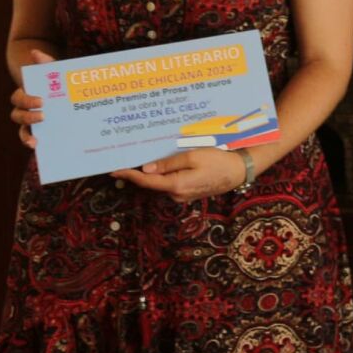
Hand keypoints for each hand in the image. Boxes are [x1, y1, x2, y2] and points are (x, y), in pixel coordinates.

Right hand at [10, 49, 52, 148]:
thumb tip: (35, 52)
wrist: (70, 95)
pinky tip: (38, 146)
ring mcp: (33, 123)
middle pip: (17, 115)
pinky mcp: (41, 133)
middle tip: (44, 115)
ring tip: (35, 139)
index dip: (27, 100)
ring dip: (26, 135)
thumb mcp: (57, 72)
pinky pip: (31, 140)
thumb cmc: (60, 82)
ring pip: (22, 130)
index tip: (42, 101)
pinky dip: (31, 143)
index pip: (19, 98)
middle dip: (28, 116)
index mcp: (27, 95)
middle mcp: (26, 110)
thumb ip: (47, 63)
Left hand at [113, 149, 246, 201]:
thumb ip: (169, 164)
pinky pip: (172, 183)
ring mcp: (183, 195)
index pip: (146, 181)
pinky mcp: (188, 192)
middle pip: (152, 183)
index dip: (129, 175)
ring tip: (146, 159)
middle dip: (140, 172)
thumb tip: (146, 169)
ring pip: (162, 182)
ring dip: (154, 173)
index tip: (114, 170)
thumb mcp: (193, 156)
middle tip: (127, 159)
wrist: (239, 171)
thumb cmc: (219, 161)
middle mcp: (176, 194)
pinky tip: (165, 165)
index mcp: (176, 185)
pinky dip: (166, 175)